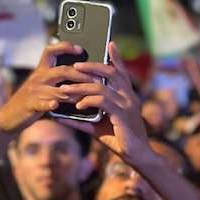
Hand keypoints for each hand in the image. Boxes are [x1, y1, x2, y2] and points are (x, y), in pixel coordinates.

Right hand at [0, 42, 91, 134]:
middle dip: (82, 76)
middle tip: (98, 80)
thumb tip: (80, 75)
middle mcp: (38, 78)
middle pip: (62, 71)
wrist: (9, 116)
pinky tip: (57, 105)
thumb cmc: (31, 100)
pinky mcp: (32, 105)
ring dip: (77, 92)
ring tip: (90, 96)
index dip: (65, 47)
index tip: (80, 49)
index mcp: (41, 70)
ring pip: (59, 89)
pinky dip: (52, 103)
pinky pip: (45, 103)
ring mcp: (35, 91)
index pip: (51, 51)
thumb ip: (56, 80)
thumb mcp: (42, 86)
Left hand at [58, 42, 153, 165]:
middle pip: (111, 73)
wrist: (136, 155)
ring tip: (65, 90)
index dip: (116, 58)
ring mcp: (126, 105)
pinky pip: (102, 101)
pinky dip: (87, 101)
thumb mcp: (98, 126)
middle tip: (75, 66)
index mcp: (126, 96)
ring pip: (101, 87)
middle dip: (92, 66)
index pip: (121, 72)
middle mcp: (129, 97)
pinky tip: (78, 105)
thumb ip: (82, 119)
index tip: (110, 44)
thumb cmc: (119, 140)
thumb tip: (62, 116)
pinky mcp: (122, 115)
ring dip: (81, 87)